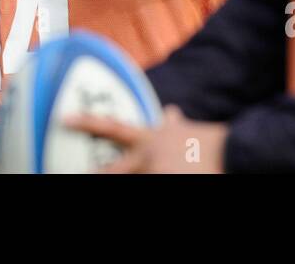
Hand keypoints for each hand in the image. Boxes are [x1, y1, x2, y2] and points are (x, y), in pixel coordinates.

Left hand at [65, 105, 226, 172]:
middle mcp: (147, 157)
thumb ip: (173, 123)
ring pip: (132, 178)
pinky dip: (162, 178)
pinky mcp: (168, 182)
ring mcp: (156, 173)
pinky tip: (170, 176)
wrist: (230, 152)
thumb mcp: (184, 129)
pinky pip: (157, 185)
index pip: (112, 128)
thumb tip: (172, 111)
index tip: (64, 118)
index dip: (87, 123)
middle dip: (97, 173)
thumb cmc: (206, 141)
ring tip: (132, 173)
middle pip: (113, 170)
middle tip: (84, 172)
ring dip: (142, 176)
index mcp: (148, 140)